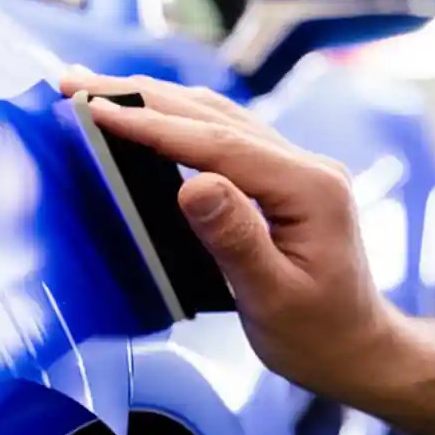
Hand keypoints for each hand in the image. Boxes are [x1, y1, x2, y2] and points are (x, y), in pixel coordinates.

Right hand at [60, 70, 406, 397]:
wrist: (358, 351)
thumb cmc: (317, 336)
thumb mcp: (272, 299)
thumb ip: (234, 240)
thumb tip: (191, 186)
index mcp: (309, 189)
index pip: (217, 144)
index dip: (151, 124)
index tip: (94, 107)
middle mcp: (307, 166)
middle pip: (213, 116)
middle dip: (141, 96)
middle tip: (76, 82)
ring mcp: (298, 168)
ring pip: (217, 117)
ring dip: (157, 100)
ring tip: (99, 89)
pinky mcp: (283, 179)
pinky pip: (225, 136)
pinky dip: (179, 122)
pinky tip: (149, 116)